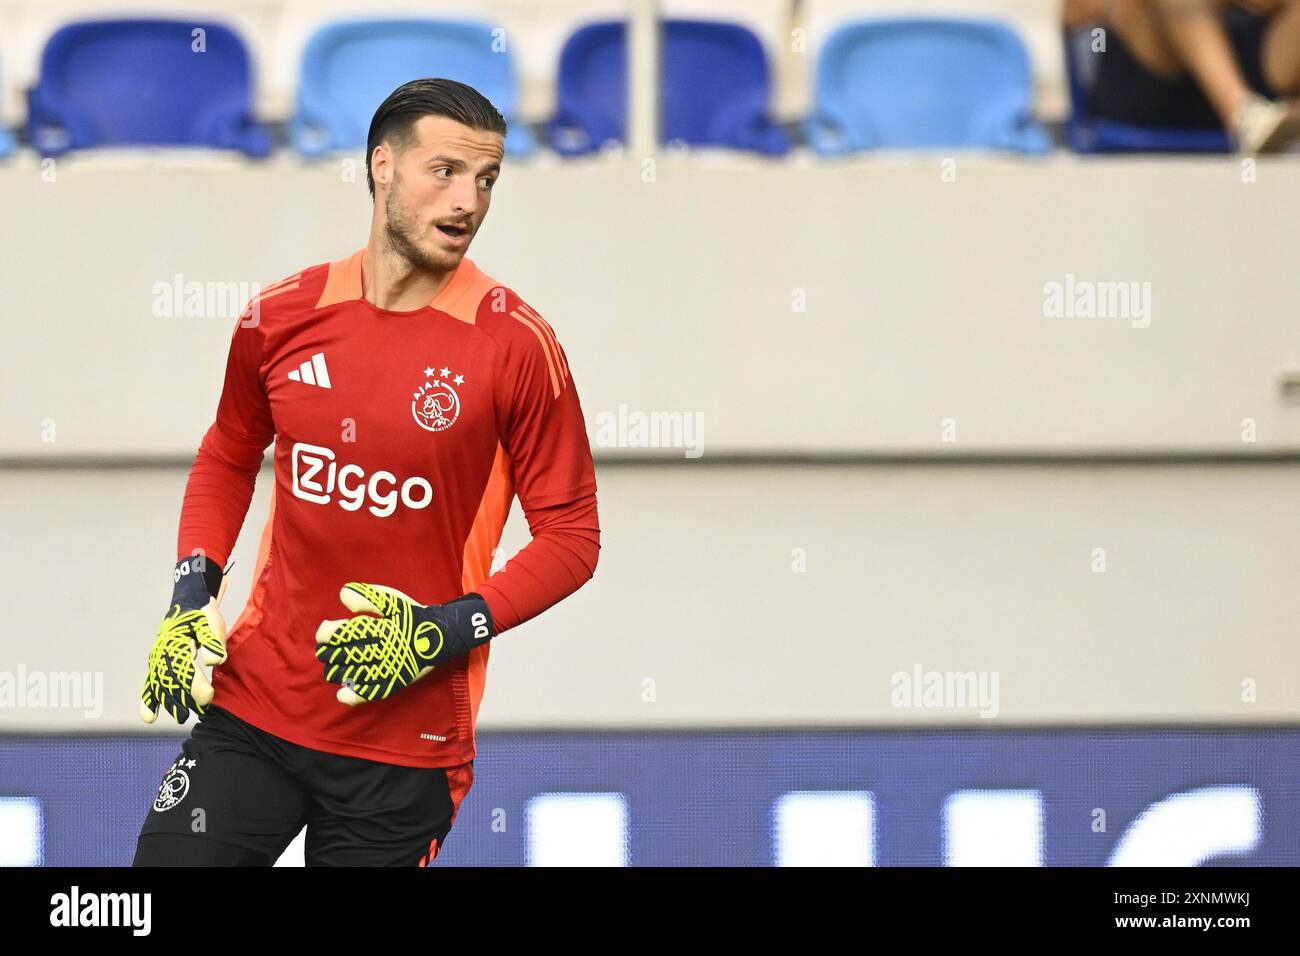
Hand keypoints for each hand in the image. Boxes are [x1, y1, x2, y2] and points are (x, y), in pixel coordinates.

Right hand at [140, 555, 227, 723]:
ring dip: (170, 703)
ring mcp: (157, 659)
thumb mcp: (212, 622)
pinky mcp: (156, 665)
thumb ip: (213, 640)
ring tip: (182, 718)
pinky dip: (148, 701)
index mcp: (177, 642)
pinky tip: (149, 718)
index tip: (208, 698)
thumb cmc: (203, 615)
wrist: (188, 605)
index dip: (196, 685)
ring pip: (160, 685)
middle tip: (198, 712)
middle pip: (172, 681)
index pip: (186, 669)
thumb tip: (214, 661)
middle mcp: (163, 652)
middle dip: (184, 699)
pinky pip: (149, 684)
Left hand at [315, 583, 493, 705]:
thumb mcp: (392, 601)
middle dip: (329, 654)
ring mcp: (389, 668)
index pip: (345, 633)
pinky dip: (355, 695)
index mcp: (381, 628)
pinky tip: (342, 694)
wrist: (441, 635)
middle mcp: (383, 649)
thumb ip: (367, 597)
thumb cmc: (413, 616)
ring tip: (331, 669)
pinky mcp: (395, 681)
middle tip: (323, 653)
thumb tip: (343, 595)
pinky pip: (372, 691)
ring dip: (337, 673)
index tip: (323, 634)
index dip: (328, 634)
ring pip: (355, 674)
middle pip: (346, 655)